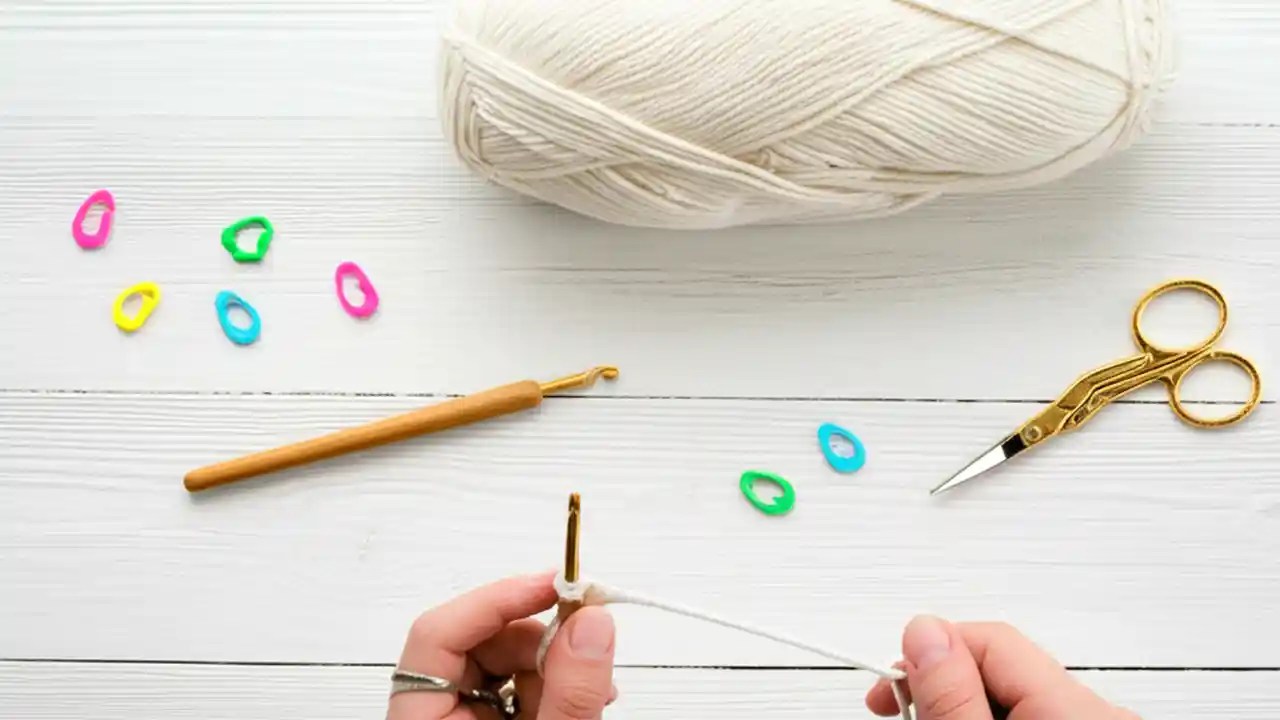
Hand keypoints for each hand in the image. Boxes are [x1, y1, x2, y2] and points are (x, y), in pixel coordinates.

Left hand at [387, 572, 617, 719]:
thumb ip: (569, 693)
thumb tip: (592, 623)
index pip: (438, 633)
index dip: (498, 600)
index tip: (556, 585)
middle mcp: (431, 717)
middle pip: (477, 643)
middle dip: (539, 639)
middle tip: (589, 643)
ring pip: (501, 663)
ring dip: (553, 665)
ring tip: (594, 693)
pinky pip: (515, 688)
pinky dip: (552, 686)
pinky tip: (581, 700)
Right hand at [865, 616, 1139, 719]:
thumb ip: (953, 696)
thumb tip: (925, 631)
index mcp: (1077, 708)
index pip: (990, 638)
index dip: (929, 651)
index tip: (889, 684)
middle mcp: (1103, 713)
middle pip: (1003, 666)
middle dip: (945, 681)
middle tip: (899, 710)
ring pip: (1018, 695)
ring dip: (967, 705)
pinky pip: (1039, 716)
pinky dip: (996, 719)